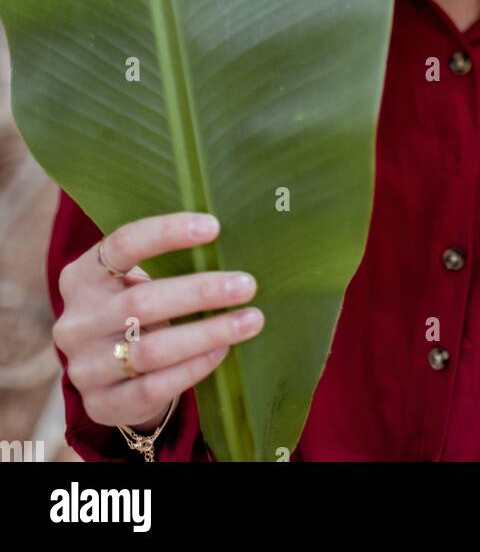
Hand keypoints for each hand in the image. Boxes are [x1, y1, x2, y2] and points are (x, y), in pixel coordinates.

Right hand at [52, 212, 264, 431]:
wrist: (107, 374)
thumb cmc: (133, 311)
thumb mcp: (133, 283)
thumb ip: (166, 265)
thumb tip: (231, 245)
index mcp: (81, 278)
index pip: (121, 245)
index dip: (166, 232)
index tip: (214, 227)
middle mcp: (76, 322)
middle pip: (141, 302)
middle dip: (201, 292)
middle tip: (247, 285)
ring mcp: (84, 367)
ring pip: (152, 350)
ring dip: (208, 333)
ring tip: (250, 320)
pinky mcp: (101, 404)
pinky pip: (154, 387)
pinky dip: (194, 367)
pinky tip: (223, 351)